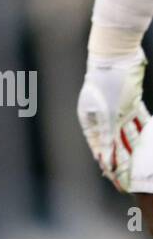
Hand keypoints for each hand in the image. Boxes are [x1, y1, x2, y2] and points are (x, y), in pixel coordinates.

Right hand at [76, 54, 151, 192]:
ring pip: (127, 135)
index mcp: (90, 122)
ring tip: (140, 167)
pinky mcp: (130, 102)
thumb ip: (107, 137)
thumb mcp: (105, 113)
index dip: (109, 167)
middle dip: (121, 164)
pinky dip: (143, 132)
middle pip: (114, 145)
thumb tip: (106, 161)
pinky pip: (138, 121)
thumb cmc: (105, 83)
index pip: (101, 150)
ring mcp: (117, 111)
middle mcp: (103, 119)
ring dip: (134, 151)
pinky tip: (149, 142)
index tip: (116, 183)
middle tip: (128, 183)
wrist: (116, 55)